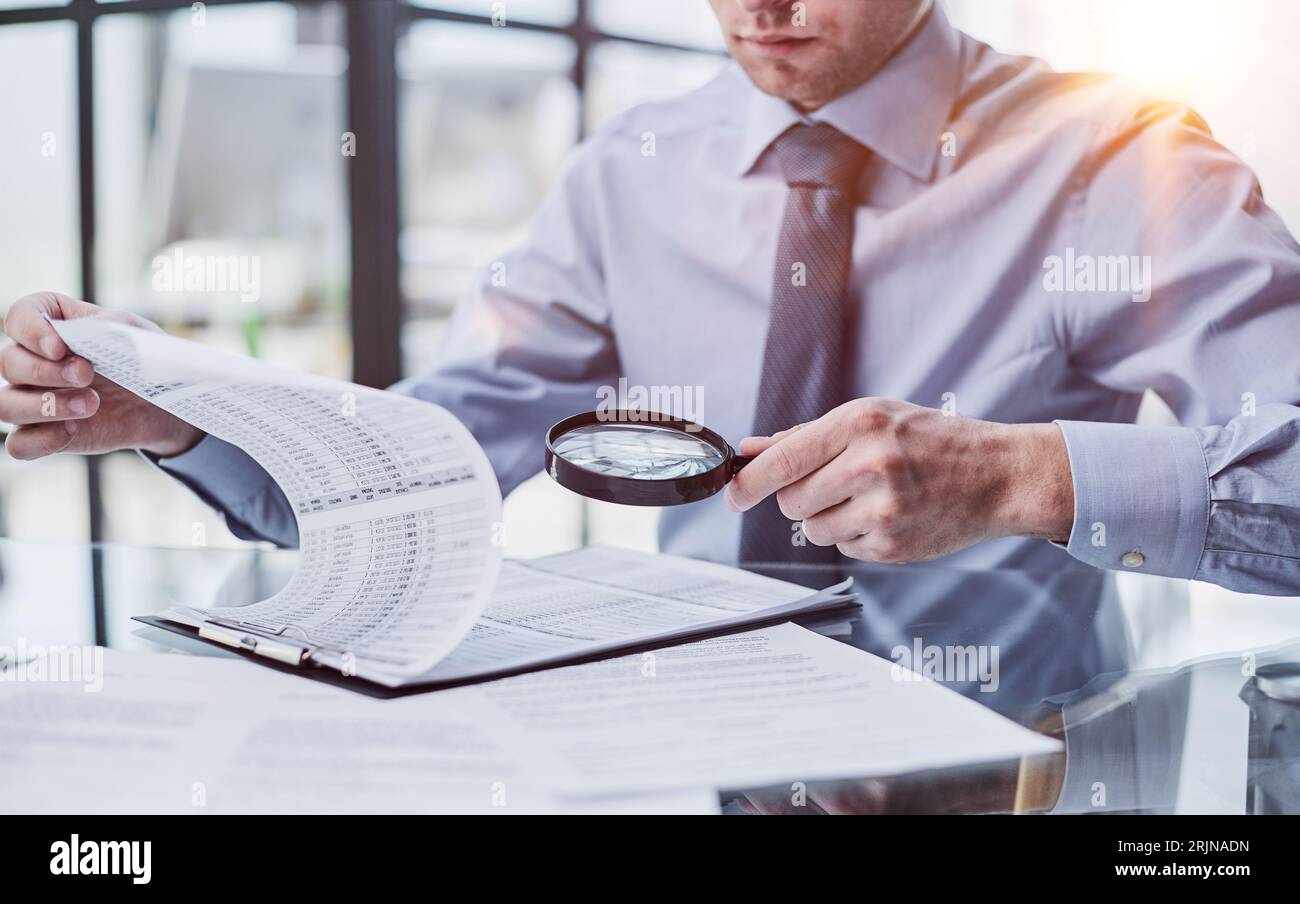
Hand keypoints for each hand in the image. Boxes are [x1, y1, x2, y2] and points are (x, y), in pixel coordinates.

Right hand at [1, 292, 204, 459]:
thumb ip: (114, 325)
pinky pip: (19, 444)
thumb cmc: (139, 360)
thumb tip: (95, 328)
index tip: (60, 347)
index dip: (31, 331)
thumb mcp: (137, 335)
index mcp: (49, 324)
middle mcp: (29, 359)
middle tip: (86, 374)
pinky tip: (73, 430)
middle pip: (9, 362)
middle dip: (45, 370)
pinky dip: (41, 440)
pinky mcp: (41, 433)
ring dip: (43, 406)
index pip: (19, 317)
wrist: (156, 403)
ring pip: (5, 405)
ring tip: (90, 404)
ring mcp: (30, 398)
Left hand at [724, 398, 1073, 563]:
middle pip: (791, 500)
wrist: (997, 475)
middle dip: (799, 496)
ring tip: (867, 497)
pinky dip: (855, 535)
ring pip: (814, 528)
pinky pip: (844, 547)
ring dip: (827, 518)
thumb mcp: (872, 418)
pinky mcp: (893, 546)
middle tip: (832, 483)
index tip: (732, 494)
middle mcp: (870, 465)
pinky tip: (887, 515)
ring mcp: (883, 509)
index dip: (748, 482)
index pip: (782, 460)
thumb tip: (750, 451)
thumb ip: (806, 436)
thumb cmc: (933, 441)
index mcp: (859, 424)